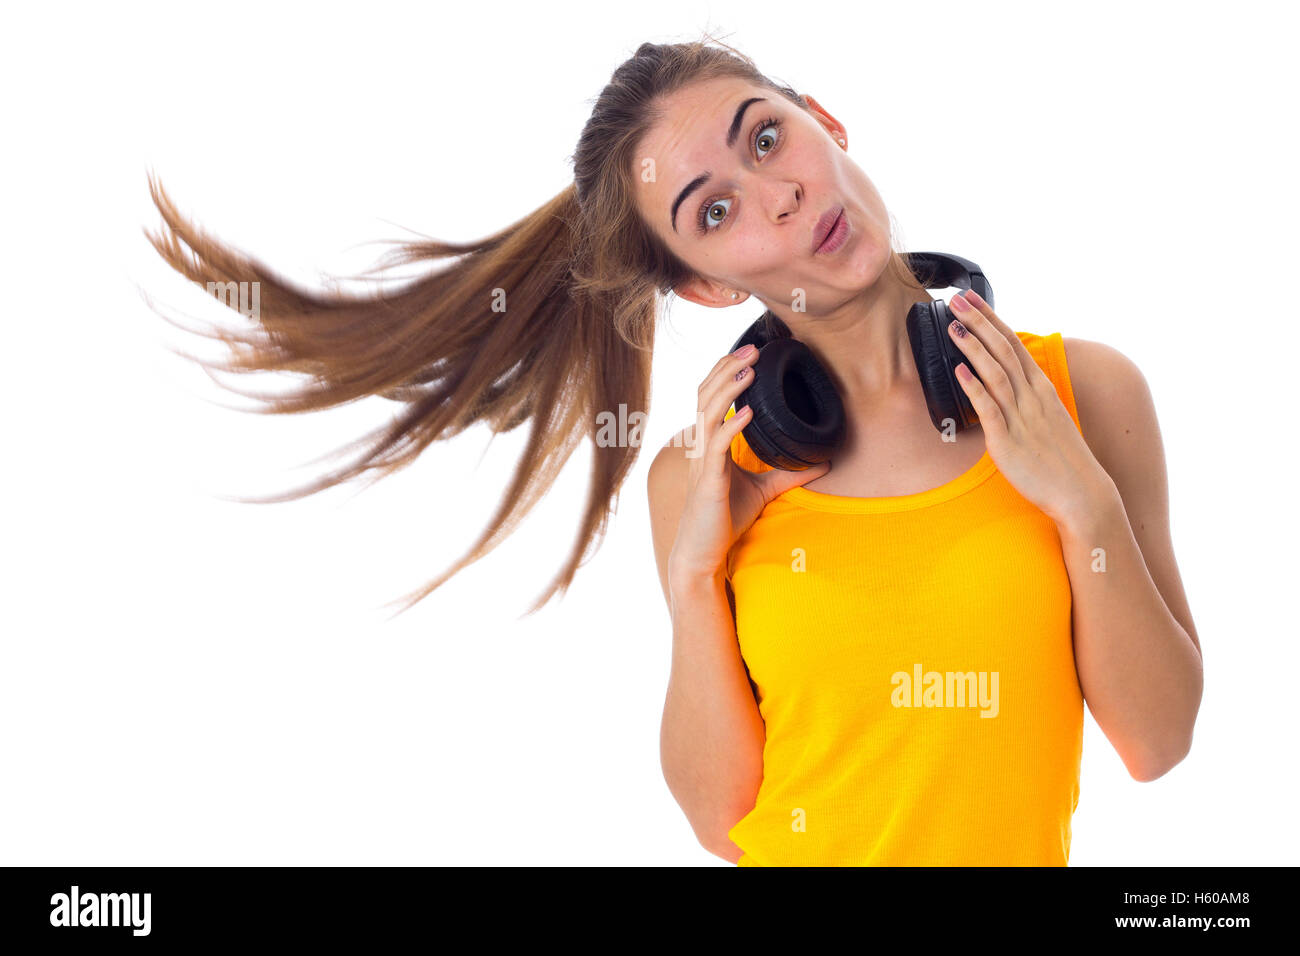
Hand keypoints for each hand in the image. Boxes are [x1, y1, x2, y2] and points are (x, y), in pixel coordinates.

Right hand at [668, 344, 829, 579]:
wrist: (703, 552)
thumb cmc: (724, 519)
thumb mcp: (764, 490)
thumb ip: (788, 473)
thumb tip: (823, 462)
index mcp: (709, 443)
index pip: (710, 397)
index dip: (726, 372)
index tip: (751, 354)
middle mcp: (700, 446)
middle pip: (705, 395)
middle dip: (727, 369)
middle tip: (753, 349)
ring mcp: (700, 461)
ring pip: (706, 413)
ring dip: (728, 388)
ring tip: (749, 371)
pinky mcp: (706, 480)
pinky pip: (714, 446)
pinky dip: (730, 426)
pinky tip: (747, 413)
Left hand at [946, 289, 1115, 528]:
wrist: (1082, 494)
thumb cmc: (1062, 460)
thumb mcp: (1047, 420)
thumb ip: (1027, 401)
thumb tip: (1006, 387)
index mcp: (1041, 389)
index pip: (1013, 345)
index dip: (991, 320)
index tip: (972, 299)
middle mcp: (1033, 397)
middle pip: (1003, 350)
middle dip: (978, 322)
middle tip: (955, 299)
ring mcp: (1022, 417)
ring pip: (995, 373)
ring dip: (973, 347)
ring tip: (952, 326)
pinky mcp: (1008, 441)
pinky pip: (990, 408)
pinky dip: (974, 386)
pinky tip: (959, 370)